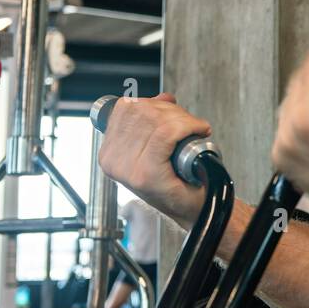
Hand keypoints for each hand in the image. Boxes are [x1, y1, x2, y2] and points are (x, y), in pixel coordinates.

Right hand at [96, 93, 209, 226]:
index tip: (173, 112)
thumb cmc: (178, 181)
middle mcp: (111, 160)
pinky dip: (186, 126)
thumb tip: (162, 98)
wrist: (194, 209)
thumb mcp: (158, 147)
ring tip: (195, 128)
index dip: (154, 103)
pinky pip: (165, 134)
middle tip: (190, 123)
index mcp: (109, 152)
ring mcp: (126, 169)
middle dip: (172, 110)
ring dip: (183, 118)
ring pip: (155, 120)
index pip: (125, 108)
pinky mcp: (146, 174)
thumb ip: (155, 121)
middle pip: (141, 111)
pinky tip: (199, 130)